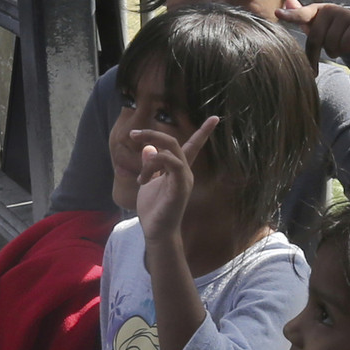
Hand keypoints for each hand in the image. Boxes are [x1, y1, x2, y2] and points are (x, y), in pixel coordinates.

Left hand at [131, 116, 216, 244]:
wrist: (156, 232)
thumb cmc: (153, 209)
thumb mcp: (147, 182)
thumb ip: (149, 165)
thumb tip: (148, 148)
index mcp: (178, 169)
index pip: (192, 146)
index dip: (203, 132)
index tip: (215, 118)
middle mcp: (184, 171)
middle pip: (173, 141)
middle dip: (152, 134)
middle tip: (133, 134)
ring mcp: (184, 178)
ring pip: (172, 148)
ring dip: (151, 151)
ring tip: (140, 178)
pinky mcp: (180, 186)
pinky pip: (174, 163)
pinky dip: (158, 161)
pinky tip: (145, 178)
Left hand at [278, 0, 349, 59]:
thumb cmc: (331, 27)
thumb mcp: (315, 22)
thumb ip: (300, 14)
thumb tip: (288, 0)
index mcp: (315, 10)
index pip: (301, 14)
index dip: (289, 15)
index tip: (277, 13)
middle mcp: (330, 9)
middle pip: (316, 39)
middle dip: (317, 51)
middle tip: (324, 49)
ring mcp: (345, 15)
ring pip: (332, 45)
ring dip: (334, 50)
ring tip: (338, 43)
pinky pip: (346, 45)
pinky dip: (346, 50)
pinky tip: (348, 43)